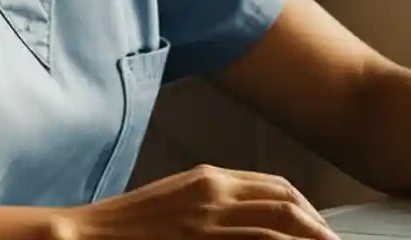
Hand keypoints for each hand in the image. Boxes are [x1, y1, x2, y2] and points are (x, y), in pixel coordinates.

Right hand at [65, 164, 338, 238]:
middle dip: (317, 225)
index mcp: (210, 177)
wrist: (90, 234)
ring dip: (308, 239)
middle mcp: (214, 191)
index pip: (276, 185)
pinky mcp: (200, 239)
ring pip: (278, 225)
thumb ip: (214, 203)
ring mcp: (208, 218)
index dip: (307, 207)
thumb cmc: (131, 224)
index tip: (320, 228)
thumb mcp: (178, 200)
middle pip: (286, 202)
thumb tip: (250, 218)